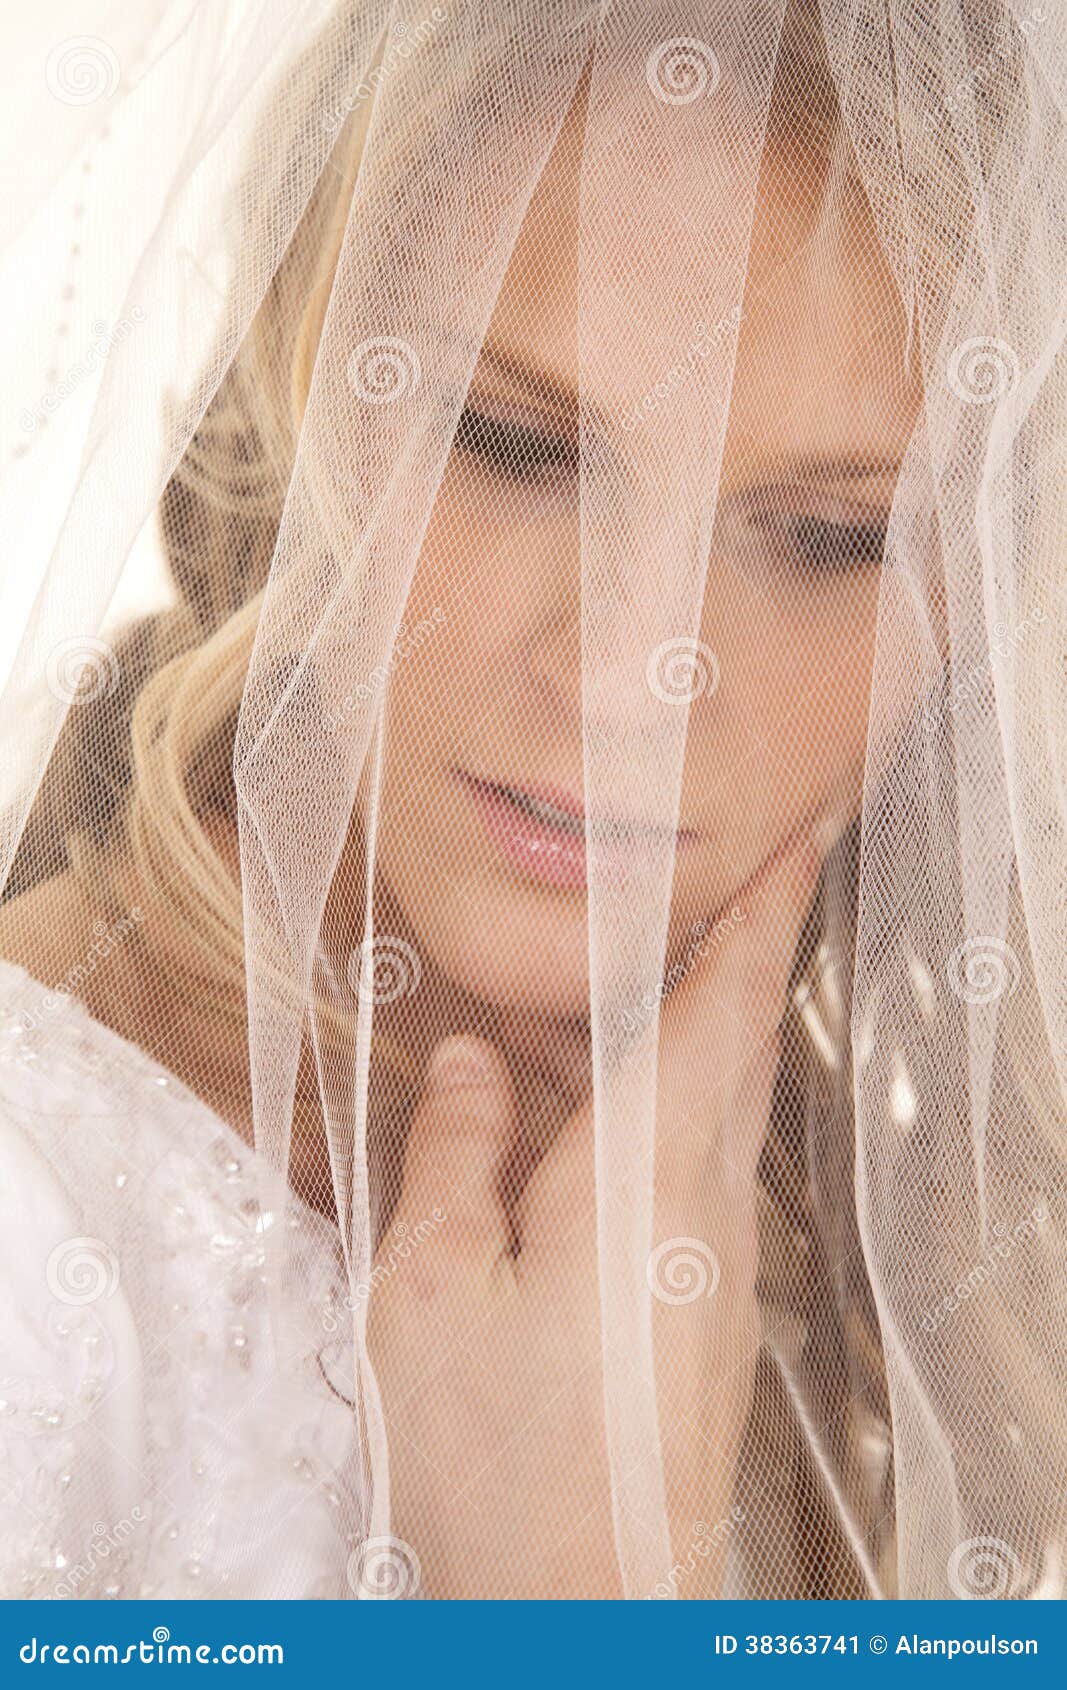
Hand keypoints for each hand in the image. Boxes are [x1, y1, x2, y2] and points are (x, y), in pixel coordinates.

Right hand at [366, 835, 819, 1598]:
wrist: (585, 1605)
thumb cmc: (509, 1459)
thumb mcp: (434, 1286)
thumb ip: (456, 1153)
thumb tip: (471, 1068)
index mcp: (647, 1171)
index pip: (727, 1003)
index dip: (766, 910)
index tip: (798, 835)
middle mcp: (705, 1203)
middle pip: (724, 1045)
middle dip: (699, 960)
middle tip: (638, 908)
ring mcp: (714, 1262)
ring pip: (697, 1111)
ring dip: (642, 1051)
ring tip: (543, 1032)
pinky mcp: (700, 1309)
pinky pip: (679, 1176)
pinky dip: (629, 1128)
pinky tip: (553, 1144)